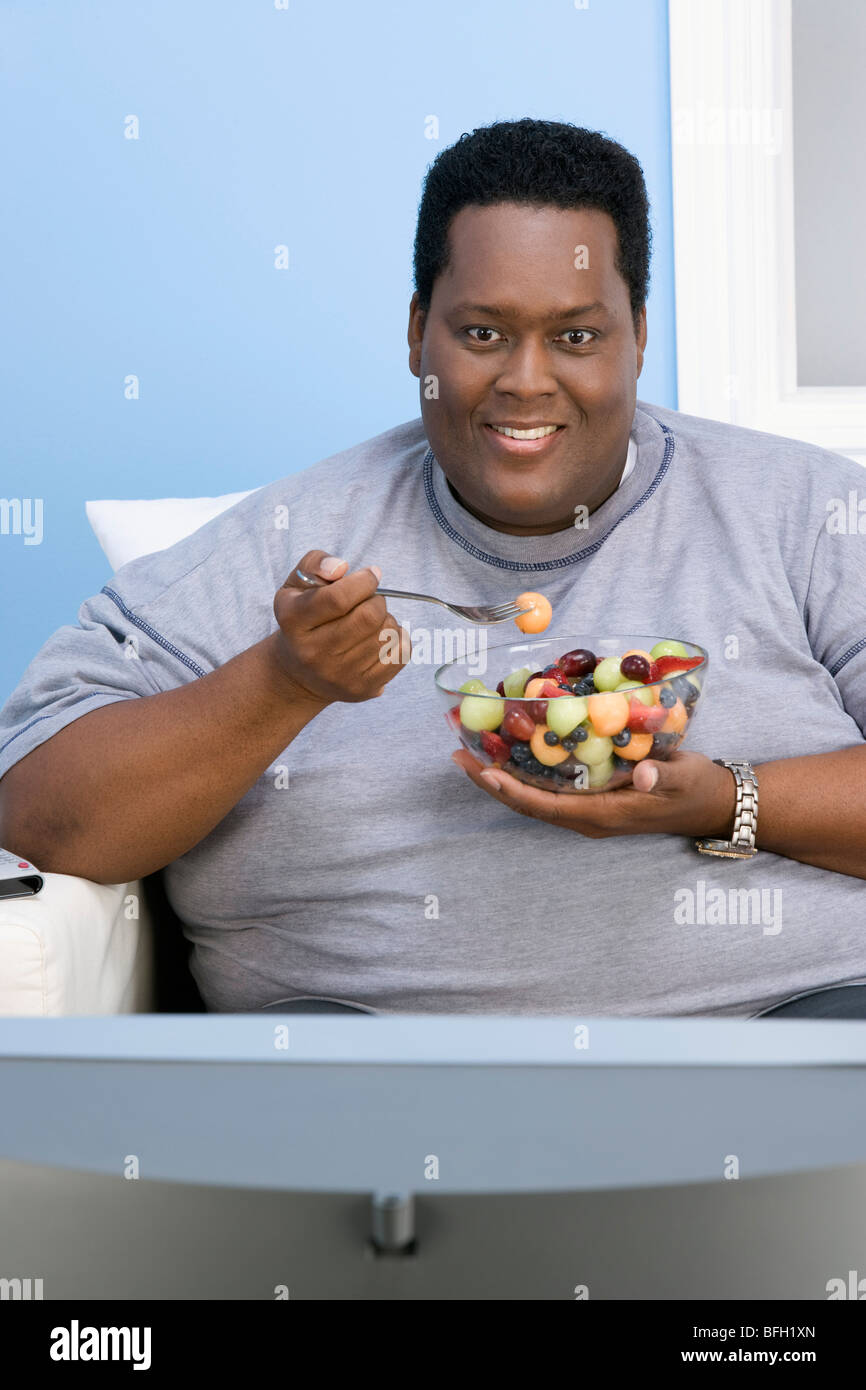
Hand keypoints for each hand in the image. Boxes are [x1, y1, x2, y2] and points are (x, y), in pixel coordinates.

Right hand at [271, 550, 410, 704]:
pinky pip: (400, 655)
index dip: (364, 581)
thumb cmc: (304, 618)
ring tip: (372, 621)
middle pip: (368, 617)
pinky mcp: (360, 689)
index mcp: (294, 621)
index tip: (370, 575)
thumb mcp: (297, 585)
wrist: (298, 674)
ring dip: (387, 619)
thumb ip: (316, 564)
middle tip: (370, 600)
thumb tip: (341, 568)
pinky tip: (383, 636)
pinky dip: (399, 638)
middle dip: (378, 600)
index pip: (339, 598)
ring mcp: (338, 675)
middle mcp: (313, 652)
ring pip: (387, 634)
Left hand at [451, 747, 736, 839]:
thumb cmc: (695, 789)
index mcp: (601, 816)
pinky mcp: (592, 799)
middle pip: (527, 803)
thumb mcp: (682, 778)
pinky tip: (510, 750)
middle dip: (492, 781)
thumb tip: (639, 773)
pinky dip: (524, 771)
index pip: (544, 806)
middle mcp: (586, 817)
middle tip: (458, 754)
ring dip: (501, 777)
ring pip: (534, 796)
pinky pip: (548, 789)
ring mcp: (587, 810)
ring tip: (470, 752)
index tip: (483, 771)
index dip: (511, 790)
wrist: (710, 804)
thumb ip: (659, 775)